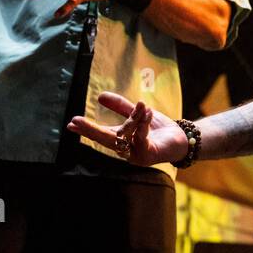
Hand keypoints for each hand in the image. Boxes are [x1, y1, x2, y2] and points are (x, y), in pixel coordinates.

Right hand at [67, 91, 189, 166]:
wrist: (182, 138)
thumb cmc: (159, 129)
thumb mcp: (138, 115)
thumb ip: (122, 107)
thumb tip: (100, 96)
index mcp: (121, 142)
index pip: (100, 135)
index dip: (86, 129)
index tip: (70, 124)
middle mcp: (126, 151)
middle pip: (105, 140)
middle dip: (91, 130)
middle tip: (77, 121)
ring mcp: (136, 155)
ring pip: (125, 136)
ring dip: (133, 118)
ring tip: (142, 105)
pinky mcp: (148, 155)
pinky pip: (140, 137)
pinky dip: (143, 123)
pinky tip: (147, 112)